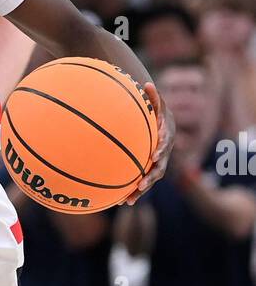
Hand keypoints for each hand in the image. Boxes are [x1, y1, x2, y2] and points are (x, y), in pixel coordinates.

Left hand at [124, 83, 174, 204]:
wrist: (162, 124)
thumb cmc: (157, 111)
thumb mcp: (157, 102)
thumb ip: (153, 96)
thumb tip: (147, 83)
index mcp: (166, 137)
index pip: (165, 144)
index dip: (161, 150)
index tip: (155, 156)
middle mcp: (163, 153)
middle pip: (160, 168)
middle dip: (151, 177)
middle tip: (143, 183)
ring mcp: (157, 164)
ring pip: (150, 180)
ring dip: (140, 190)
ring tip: (128, 201)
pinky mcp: (149, 170)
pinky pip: (142, 182)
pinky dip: (133, 192)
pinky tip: (120, 202)